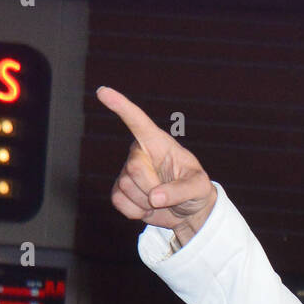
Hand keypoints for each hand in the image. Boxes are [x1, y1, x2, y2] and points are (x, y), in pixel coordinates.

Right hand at [98, 87, 216, 243]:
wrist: (189, 212)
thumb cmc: (196, 191)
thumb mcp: (199, 188)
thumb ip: (182, 191)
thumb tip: (155, 197)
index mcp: (157, 142)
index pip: (137, 121)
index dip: (121, 106)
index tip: (103, 92)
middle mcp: (138, 152)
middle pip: (135, 169)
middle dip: (153, 188)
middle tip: (167, 193)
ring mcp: (127, 171)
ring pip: (126, 187)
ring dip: (147, 202)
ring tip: (160, 199)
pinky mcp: (120, 190)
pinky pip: (119, 202)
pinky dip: (136, 212)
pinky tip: (148, 208)